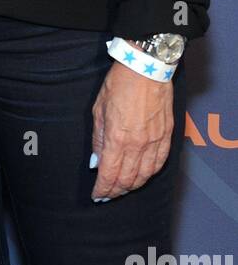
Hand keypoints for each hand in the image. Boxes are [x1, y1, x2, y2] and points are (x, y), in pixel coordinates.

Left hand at [91, 58, 173, 199]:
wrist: (146, 69)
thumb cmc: (119, 84)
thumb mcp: (99, 109)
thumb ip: (98, 139)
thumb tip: (97, 162)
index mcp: (117, 138)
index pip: (109, 174)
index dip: (102, 188)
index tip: (96, 194)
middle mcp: (138, 145)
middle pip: (127, 179)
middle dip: (116, 191)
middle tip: (107, 194)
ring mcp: (155, 142)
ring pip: (145, 176)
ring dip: (132, 186)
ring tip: (122, 188)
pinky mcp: (167, 137)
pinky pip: (159, 164)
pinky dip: (149, 174)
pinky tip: (142, 176)